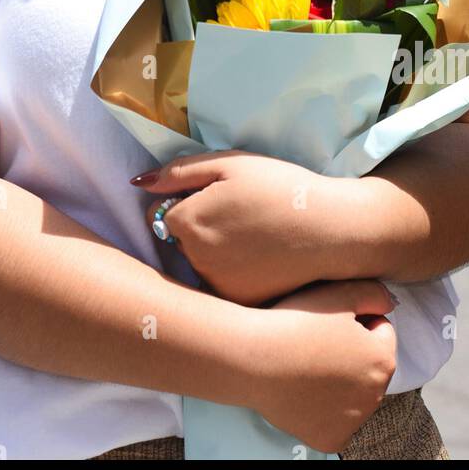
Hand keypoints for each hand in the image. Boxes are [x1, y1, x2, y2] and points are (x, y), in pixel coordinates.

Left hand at [131, 149, 365, 304]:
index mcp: (188, 224)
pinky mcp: (239, 306)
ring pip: (200, 266)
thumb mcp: (229, 164)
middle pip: (181, 242)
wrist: (331, 230)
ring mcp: (217, 288)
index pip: (163, 214)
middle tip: (242, 217)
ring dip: (216, 254)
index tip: (221, 198)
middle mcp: (195, 261)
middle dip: (200, 229)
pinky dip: (235, 276)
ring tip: (255, 238)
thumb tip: (137, 182)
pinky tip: (261, 261)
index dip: (190, 202)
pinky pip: (222, 288)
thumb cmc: (281, 188)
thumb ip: (178, 172)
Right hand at [246, 278, 397, 452]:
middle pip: (370, 366)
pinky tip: (304, 390)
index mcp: (383, 360)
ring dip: (340, 382)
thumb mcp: (339, 294)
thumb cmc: (295, 323)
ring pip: (354, 395)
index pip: (382, 332)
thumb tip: (387, 304)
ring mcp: (353, 422)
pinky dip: (324, 409)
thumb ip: (374, 294)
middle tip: (317, 342)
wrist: (253, 359)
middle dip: (353, 354)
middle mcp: (375, 396)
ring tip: (307, 364)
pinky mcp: (330, 439)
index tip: (330, 321)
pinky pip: (336, 421)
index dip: (357, 320)